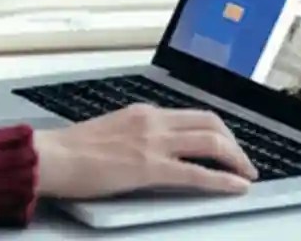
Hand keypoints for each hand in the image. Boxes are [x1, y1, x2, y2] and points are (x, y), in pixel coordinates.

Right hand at [31, 103, 258, 197]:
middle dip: (233, 142)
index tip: (227, 145)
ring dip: (236, 159)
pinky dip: (222, 180)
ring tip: (246, 174)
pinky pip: (197, 172)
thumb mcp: (111, 131)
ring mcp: (153, 143)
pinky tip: (236, 187)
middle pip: (210, 123)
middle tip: (243, 161)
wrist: (53, 158)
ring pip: (211, 142)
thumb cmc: (72, 151)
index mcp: (143, 113)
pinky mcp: (150, 167)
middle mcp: (153, 121)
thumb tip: (154, 147)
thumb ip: (136, 135)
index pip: (192, 115)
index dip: (217, 130)